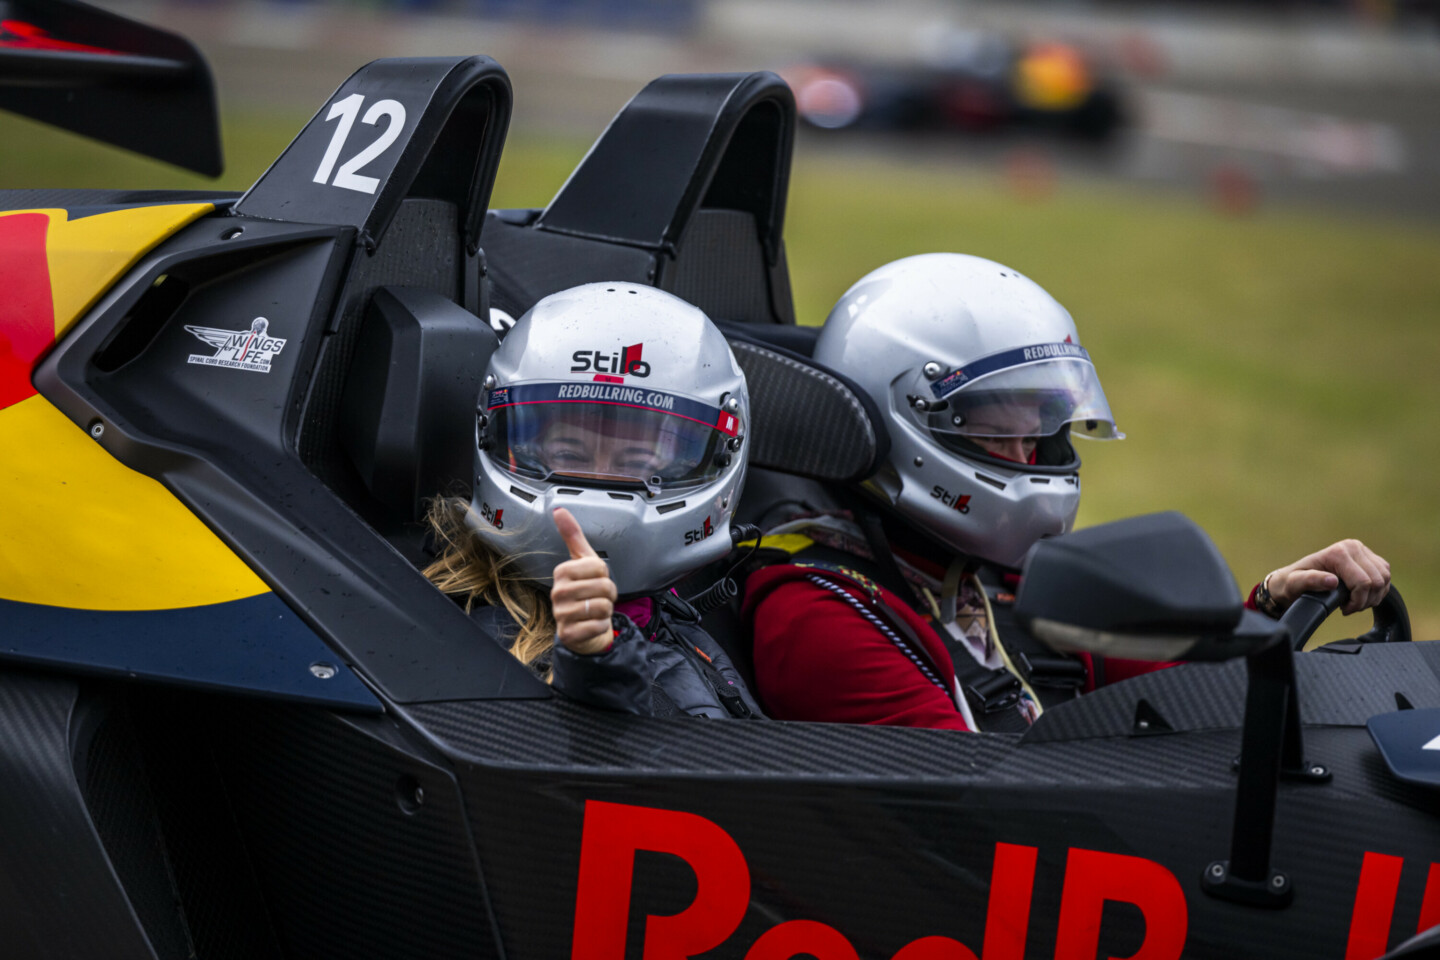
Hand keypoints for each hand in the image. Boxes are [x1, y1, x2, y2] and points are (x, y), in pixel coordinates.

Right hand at [550, 508, 617, 655]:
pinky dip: (602, 626)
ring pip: (603, 607)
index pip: (600, 567)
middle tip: (598, 598)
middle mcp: (558, 592)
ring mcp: (560, 614)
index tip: (596, 580)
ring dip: (606, 611)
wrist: (580, 627)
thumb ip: (572, 535)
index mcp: (562, 572)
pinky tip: (592, 624)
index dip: (605, 575)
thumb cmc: (583, 591)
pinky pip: (599, 626)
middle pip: (604, 587)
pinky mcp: (568, 634)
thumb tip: (559, 510)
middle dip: (609, 595)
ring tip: (595, 611)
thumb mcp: (582, 561)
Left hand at [1265, 539, 1390, 615]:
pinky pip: (1386, 577)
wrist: (1295, 578)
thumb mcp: (1294, 584)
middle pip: (1377, 582)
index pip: (1363, 582)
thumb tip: (1332, 581)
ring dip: (1373, 596)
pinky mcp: (1371, 558)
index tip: (1344, 609)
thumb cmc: (1293, 582)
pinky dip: (1378, 591)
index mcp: (1338, 552)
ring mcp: (1363, 551)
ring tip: (1354, 601)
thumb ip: (1311, 581)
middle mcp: (1353, 547)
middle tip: (1349, 607)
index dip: (1357, 601)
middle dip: (1365, 600)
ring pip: (1385, 580)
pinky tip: (1361, 595)